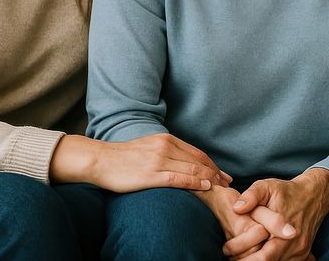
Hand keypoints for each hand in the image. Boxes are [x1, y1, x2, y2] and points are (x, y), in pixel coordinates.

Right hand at [50, 133, 230, 191]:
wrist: (100, 159)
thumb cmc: (122, 157)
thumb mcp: (148, 147)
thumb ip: (165, 152)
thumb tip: (180, 162)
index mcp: (166, 139)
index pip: (196, 153)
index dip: (212, 164)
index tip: (222, 174)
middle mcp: (166, 147)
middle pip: (199, 161)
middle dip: (216, 173)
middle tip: (228, 184)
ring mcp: (159, 160)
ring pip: (193, 170)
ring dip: (210, 179)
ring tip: (222, 189)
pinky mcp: (152, 174)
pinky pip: (179, 179)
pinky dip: (196, 183)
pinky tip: (205, 188)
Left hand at [227, 168, 328, 260]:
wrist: (314, 195)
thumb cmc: (286, 191)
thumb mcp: (266, 186)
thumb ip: (251, 196)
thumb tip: (236, 208)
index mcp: (283, 229)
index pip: (262, 256)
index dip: (243, 258)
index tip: (227, 252)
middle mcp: (293, 243)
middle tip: (232, 257)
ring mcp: (300, 250)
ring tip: (243, 256)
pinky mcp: (303, 253)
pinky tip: (260, 255)